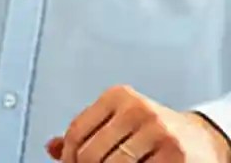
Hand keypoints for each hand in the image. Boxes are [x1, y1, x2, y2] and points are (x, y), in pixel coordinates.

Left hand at [47, 85, 230, 162]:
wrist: (202, 140)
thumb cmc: (154, 131)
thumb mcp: (119, 122)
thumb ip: (87, 132)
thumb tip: (51, 147)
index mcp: (119, 96)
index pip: (77, 130)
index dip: (68, 156)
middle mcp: (138, 110)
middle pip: (92, 153)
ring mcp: (158, 132)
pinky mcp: (175, 154)